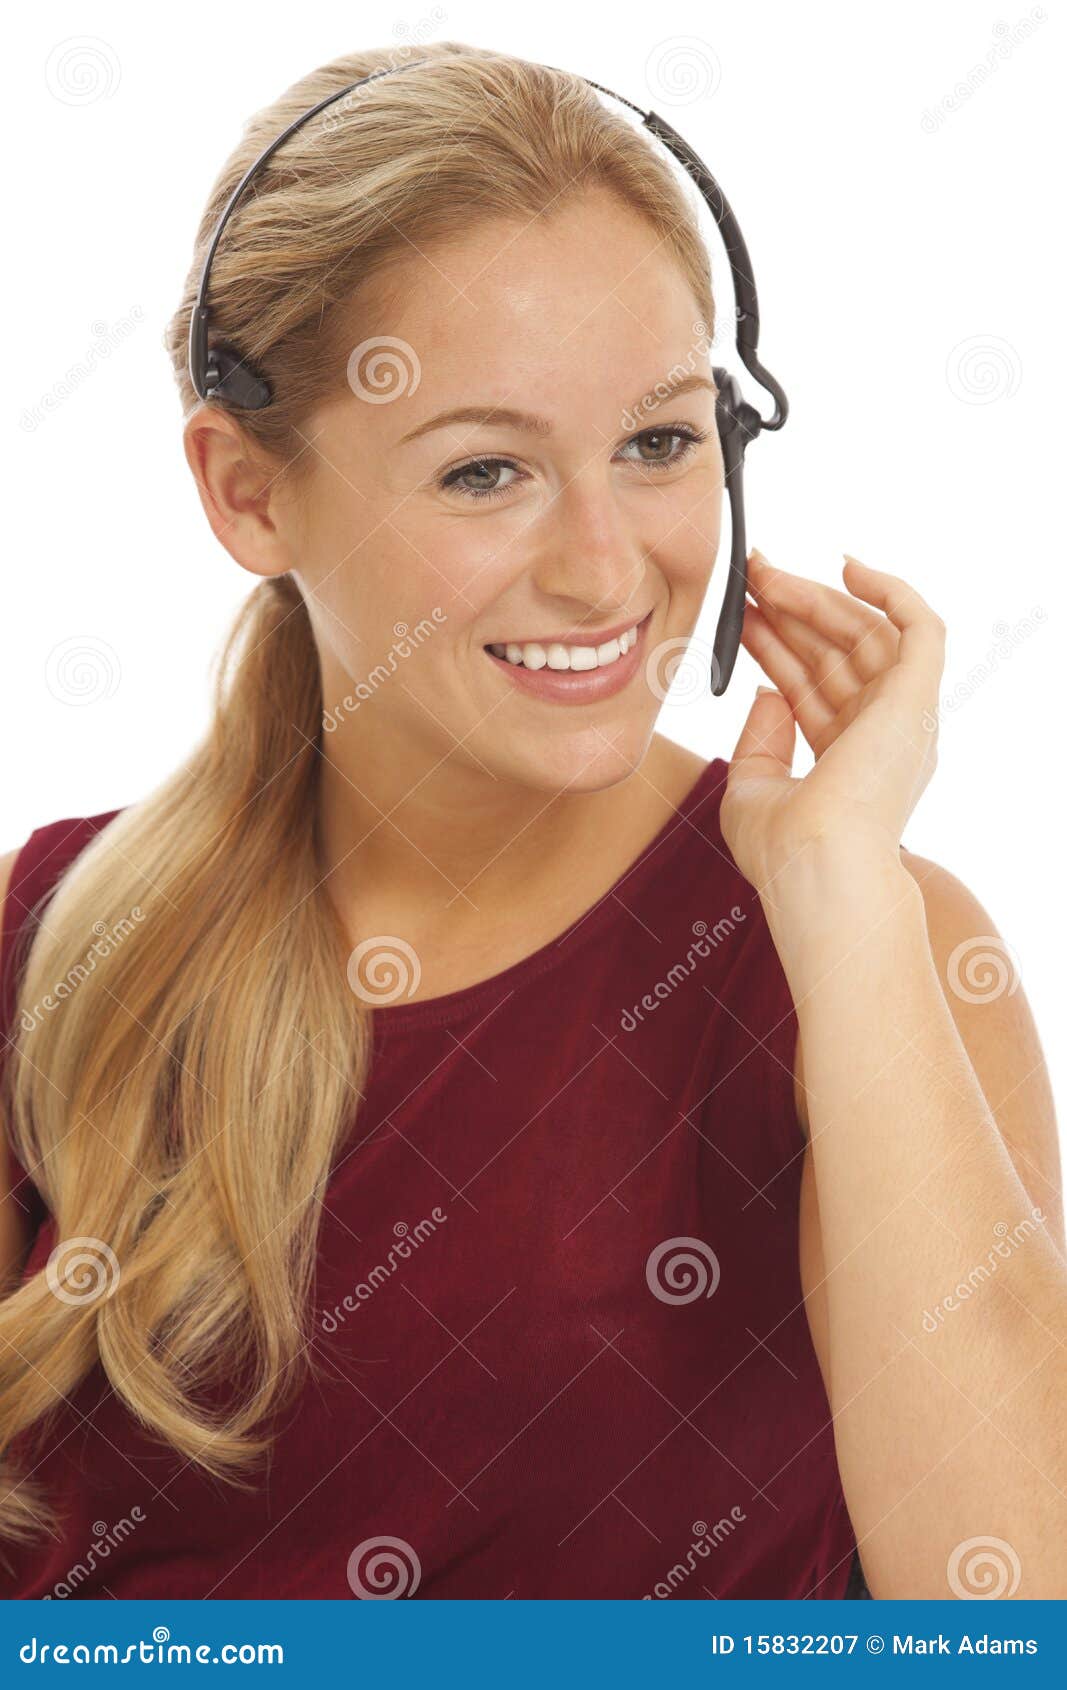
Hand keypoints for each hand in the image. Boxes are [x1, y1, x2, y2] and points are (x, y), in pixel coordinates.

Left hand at [718, 550, 945, 894]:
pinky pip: (921, 628)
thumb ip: (760, 739)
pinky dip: (892, 592)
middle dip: (792, 612)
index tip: (741, 614)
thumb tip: (769, 689)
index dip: (776, 644)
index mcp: (848, 761)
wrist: (818, 868)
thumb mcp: (752, 789)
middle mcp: (882, 737)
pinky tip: (848, 566)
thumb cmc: (784, 850)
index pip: (812, 685)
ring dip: (817, 598)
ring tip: (766, 573)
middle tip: (750, 577)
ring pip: (867, 635)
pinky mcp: (917, 699)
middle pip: (838, 655)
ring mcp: (903, 718)